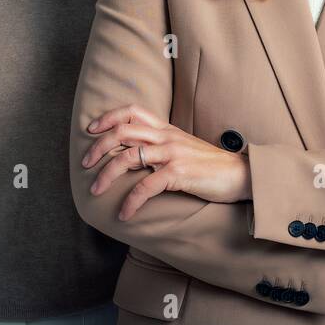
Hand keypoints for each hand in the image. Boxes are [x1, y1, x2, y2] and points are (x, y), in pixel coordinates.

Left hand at [82, 104, 250, 219]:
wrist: (239, 174)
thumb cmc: (209, 165)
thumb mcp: (183, 148)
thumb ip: (161, 146)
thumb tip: (134, 155)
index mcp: (166, 128)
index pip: (132, 111)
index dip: (108, 118)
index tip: (91, 130)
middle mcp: (167, 137)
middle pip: (122, 131)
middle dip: (98, 147)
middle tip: (85, 164)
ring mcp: (173, 153)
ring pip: (128, 157)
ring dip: (106, 175)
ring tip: (96, 191)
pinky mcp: (179, 173)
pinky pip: (146, 186)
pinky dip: (131, 201)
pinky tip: (124, 213)